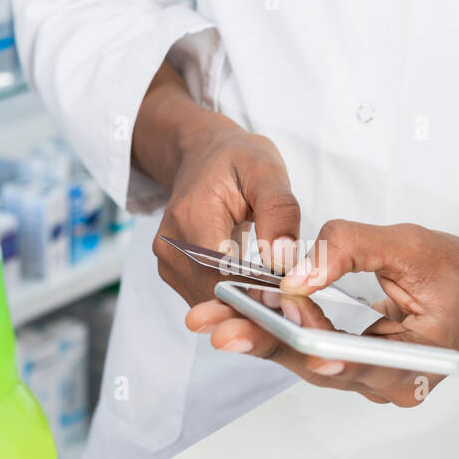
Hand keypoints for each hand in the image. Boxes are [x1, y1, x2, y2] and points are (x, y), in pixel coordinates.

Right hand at [152, 127, 299, 305]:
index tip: (289, 295)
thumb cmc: (236, 160)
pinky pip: (205, 296)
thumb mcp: (267, 172)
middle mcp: (172, 244)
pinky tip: (254, 286)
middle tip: (290, 297)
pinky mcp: (174, 271)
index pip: (222, 274)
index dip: (256, 292)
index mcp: (193, 216)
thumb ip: (278, 212)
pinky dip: (232, 298)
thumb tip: (282, 259)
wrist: (203, 155)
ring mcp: (169, 261)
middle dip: (253, 301)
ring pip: (209, 301)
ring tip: (274, 289)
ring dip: (244, 303)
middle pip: (213, 293)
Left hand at [184, 220, 458, 405]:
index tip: (249, 323)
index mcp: (411, 363)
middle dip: (261, 339)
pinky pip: (318, 352)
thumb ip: (350, 249)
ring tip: (216, 318)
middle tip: (211, 323)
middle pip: (314, 364)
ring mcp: (376, 381)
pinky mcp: (364, 368)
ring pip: (310, 361)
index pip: (340, 356)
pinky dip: (286, 332)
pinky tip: (248, 318)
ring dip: (265, 336)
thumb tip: (294, 270)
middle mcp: (390, 385)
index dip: (293, 339)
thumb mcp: (410, 244)